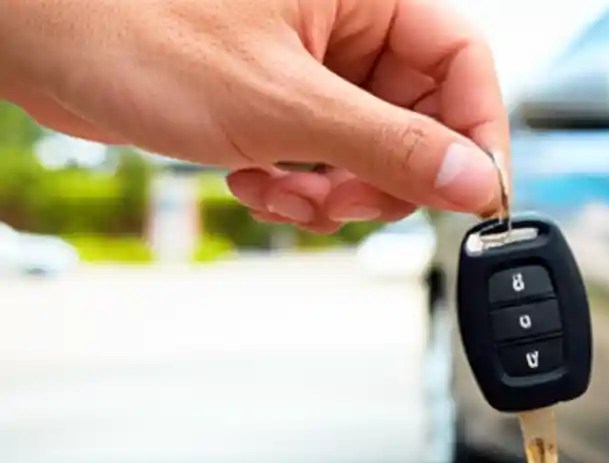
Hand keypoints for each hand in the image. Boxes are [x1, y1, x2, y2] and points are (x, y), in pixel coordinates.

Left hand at [1, 0, 507, 231]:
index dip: (475, 135)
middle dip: (387, 176)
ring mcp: (310, 59)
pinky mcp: (275, 93)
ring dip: (338, 190)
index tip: (466, 195)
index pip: (464, 63)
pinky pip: (325, 154)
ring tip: (285, 192)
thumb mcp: (280, 104)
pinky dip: (301, 184)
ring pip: (372, 145)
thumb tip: (471, 181)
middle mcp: (345, 22)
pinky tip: (255, 180)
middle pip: (422, 115)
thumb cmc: (127, 25)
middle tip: (348, 203)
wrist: (31, 34)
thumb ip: (390, 147)